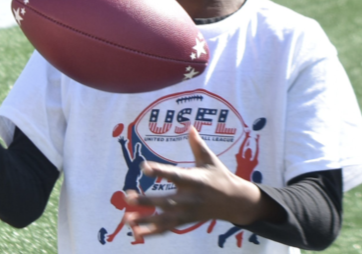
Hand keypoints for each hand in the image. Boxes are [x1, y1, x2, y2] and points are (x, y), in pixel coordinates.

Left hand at [122, 129, 281, 240]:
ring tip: (126, 219)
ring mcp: (188, 213)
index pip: (175, 175)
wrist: (235, 202)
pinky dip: (152, 232)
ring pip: (165, 219)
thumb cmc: (219, 176)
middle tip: (128, 197)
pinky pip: (168, 229)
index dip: (159, 171)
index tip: (144, 167)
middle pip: (166, 201)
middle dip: (147, 201)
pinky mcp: (186, 222)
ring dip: (145, 221)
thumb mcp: (210, 160)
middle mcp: (191, 198)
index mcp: (196, 180)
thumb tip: (190, 127)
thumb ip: (197, 145)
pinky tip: (136, 233)